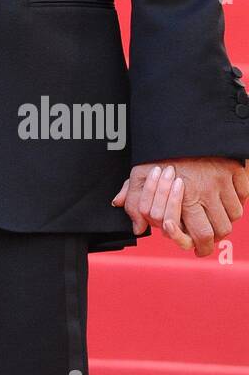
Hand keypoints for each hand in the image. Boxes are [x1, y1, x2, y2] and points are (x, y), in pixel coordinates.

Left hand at [113, 158, 247, 256]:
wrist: (181, 125)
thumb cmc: (160, 151)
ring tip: (213, 214)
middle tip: (208, 235)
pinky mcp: (235, 171)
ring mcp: (223, 181)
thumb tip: (137, 228)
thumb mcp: (140, 173)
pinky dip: (237, 200)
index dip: (202, 248)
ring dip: (225, 218)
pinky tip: (224, 198)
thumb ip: (137, 201)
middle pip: (221, 230)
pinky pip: (244, 195)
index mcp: (186, 196)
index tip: (199, 248)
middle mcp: (208, 191)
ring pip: (234, 215)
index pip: (202, 236)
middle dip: (215, 236)